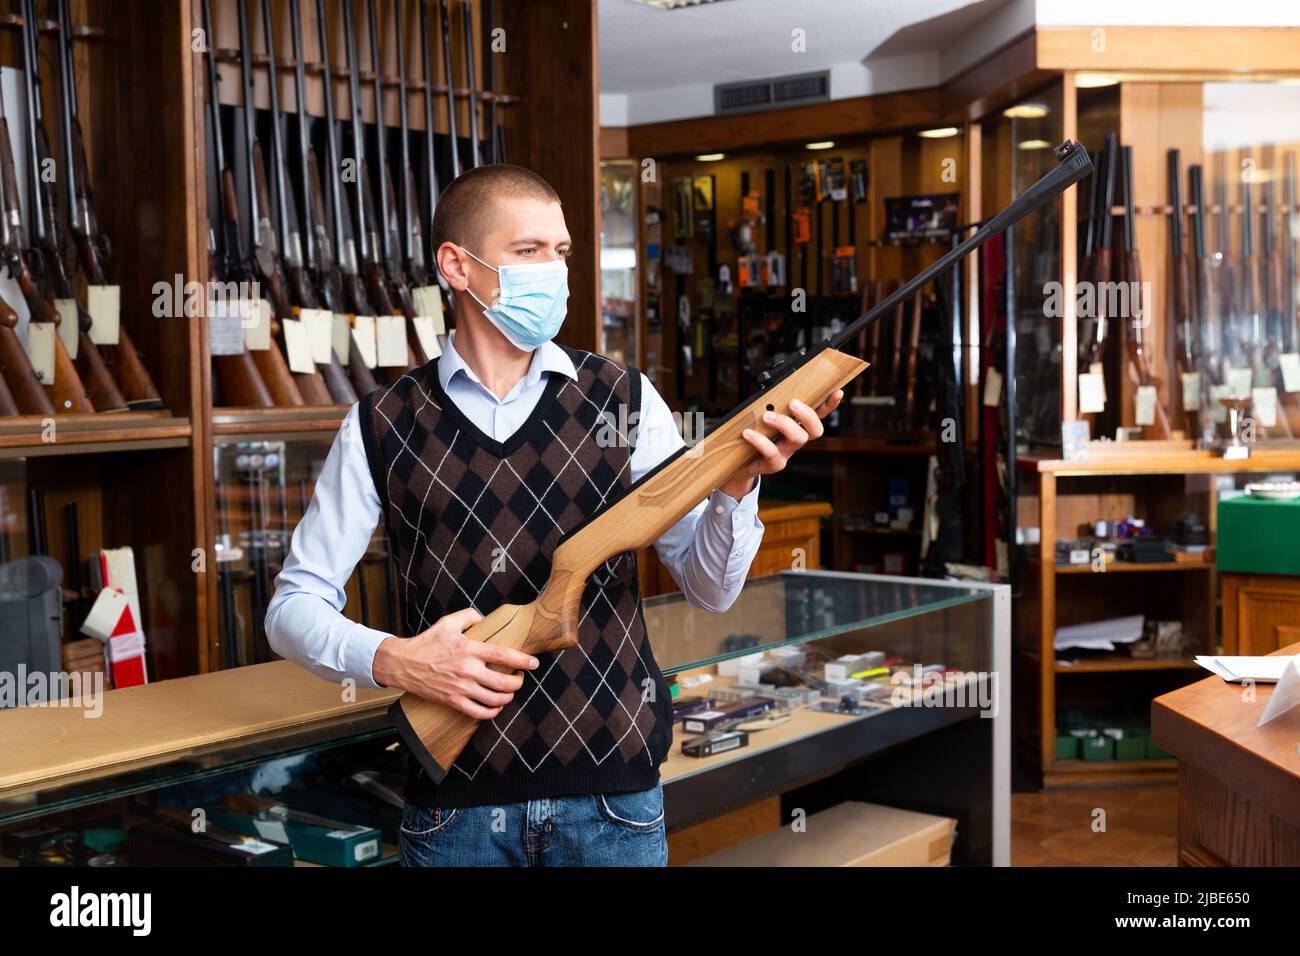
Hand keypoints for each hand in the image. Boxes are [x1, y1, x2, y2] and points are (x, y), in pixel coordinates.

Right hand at [372, 607, 539, 718]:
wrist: (403, 663)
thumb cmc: (427, 642)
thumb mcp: (448, 622)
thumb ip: (470, 616)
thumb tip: (485, 618)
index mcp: (468, 649)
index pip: (503, 656)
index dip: (522, 661)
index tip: (534, 663)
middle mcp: (467, 670)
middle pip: (503, 683)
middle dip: (518, 683)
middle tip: (520, 678)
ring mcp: (460, 688)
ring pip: (494, 699)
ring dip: (507, 697)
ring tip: (509, 691)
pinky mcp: (452, 701)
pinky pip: (478, 712)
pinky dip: (492, 712)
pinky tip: (496, 707)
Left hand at [717, 391, 843, 499]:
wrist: (739, 463)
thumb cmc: (753, 436)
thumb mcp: (762, 418)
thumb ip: (770, 406)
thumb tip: (770, 390)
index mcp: (796, 425)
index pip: (818, 414)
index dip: (829, 405)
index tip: (836, 392)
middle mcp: (796, 439)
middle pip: (815, 430)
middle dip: (807, 414)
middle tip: (792, 403)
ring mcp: (787, 452)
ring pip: (798, 439)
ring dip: (784, 424)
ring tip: (766, 416)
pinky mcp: (774, 464)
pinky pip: (772, 453)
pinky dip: (760, 441)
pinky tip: (748, 433)